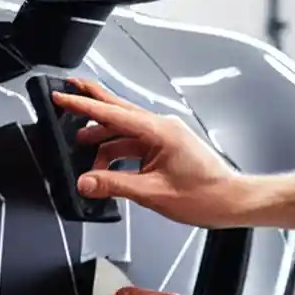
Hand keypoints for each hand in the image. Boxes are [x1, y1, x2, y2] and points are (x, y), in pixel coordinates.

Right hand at [51, 78, 255, 227]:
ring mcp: (164, 136)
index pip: (113, 113)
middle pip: (118, 110)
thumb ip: (114, 185)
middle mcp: (162, 127)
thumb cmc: (206, 195)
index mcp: (160, 131)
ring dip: (101, 137)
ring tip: (79, 146)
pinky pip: (133, 143)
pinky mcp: (165, 146)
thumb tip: (86, 182)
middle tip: (66, 93)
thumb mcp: (153, 192)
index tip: (62, 96)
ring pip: (123, 129)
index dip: (83, 105)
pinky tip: (104, 166)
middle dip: (90, 103)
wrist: (232, 201)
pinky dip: (115, 151)